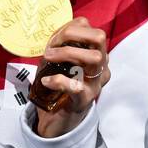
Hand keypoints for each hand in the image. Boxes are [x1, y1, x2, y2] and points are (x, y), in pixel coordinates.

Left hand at [33, 17, 109, 138]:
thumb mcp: (59, 62)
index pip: (92, 29)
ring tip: (48, 58)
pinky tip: (46, 81)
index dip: (71, 28)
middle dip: (72, 35)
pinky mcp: (85, 100)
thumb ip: (60, 46)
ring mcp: (95, 84)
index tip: (53, 39)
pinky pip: (76, 85)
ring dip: (66, 53)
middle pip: (99, 37)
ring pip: (94, 58)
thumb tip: (54, 34)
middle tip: (51, 47)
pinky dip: (58, 80)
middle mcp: (101, 67)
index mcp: (96, 55)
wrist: (58, 119)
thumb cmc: (58, 86)